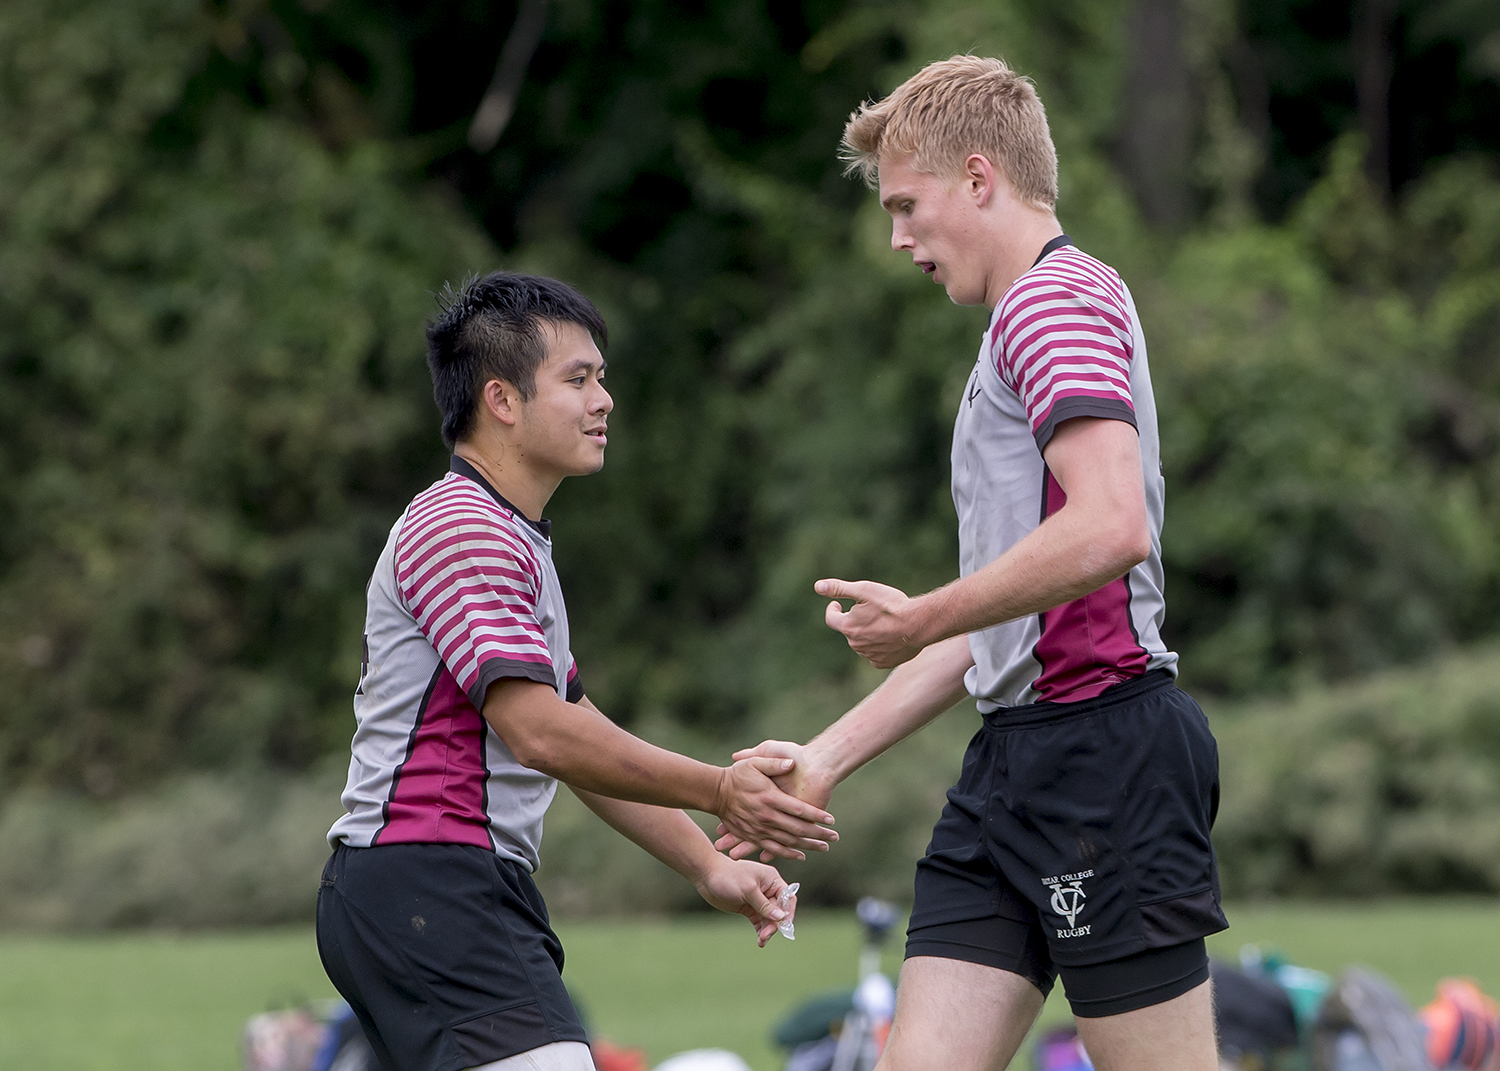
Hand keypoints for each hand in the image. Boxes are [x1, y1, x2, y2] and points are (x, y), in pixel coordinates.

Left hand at [693, 855, 797, 946]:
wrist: (706, 875)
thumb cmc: (728, 876)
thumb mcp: (748, 890)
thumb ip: (764, 905)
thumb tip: (781, 917)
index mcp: (772, 880)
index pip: (788, 898)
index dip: (788, 913)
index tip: (784, 926)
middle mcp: (767, 889)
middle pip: (779, 911)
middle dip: (774, 925)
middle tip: (765, 936)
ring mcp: (758, 899)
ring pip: (769, 919)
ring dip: (767, 930)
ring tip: (761, 940)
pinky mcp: (748, 907)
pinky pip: (759, 921)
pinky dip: (760, 930)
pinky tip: (760, 940)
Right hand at [713, 756, 836, 861]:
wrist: (716, 792)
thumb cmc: (738, 774)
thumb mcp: (756, 761)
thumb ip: (774, 762)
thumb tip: (792, 763)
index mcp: (771, 797)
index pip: (800, 810)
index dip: (817, 816)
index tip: (831, 821)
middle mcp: (767, 816)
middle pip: (798, 829)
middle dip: (818, 834)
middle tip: (834, 838)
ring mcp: (760, 829)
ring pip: (789, 841)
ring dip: (808, 845)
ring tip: (824, 847)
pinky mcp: (753, 836)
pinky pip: (773, 848)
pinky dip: (788, 853)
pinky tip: (801, 855)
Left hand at [817, 577, 926, 668]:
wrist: (919, 624)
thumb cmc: (891, 605)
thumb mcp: (864, 590)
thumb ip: (839, 588)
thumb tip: (818, 586)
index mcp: (848, 627)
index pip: (831, 619)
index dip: (833, 609)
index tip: (838, 604)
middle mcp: (855, 644)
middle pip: (849, 630)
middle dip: (856, 620)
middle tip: (872, 610)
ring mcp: (869, 655)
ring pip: (863, 642)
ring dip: (868, 633)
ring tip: (885, 622)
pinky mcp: (882, 663)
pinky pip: (875, 654)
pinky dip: (879, 646)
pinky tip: (890, 637)